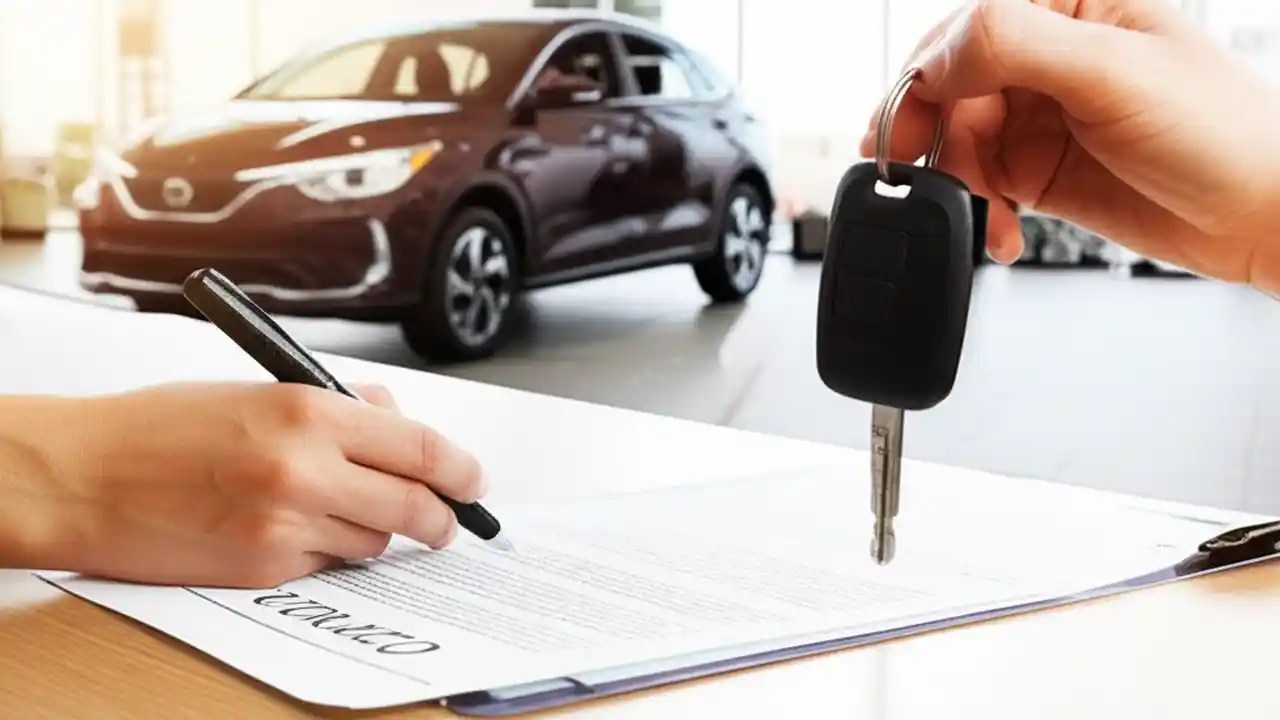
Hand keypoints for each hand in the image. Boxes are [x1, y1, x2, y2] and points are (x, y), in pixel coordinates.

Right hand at [0, 382, 484, 587]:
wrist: (82, 477)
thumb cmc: (161, 427)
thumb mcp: (258, 391)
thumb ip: (337, 406)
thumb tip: (396, 419)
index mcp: (308, 410)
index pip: (419, 445)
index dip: (460, 469)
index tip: (473, 481)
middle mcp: (305, 468)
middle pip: (414, 505)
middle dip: (441, 519)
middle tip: (447, 522)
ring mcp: (285, 524)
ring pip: (373, 542)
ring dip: (373, 532)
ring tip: (338, 512)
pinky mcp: (263, 569)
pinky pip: (325, 566)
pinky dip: (324, 552)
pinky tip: (292, 530)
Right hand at [861, 0, 1279, 292]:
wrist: (1262, 217)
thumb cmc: (1222, 132)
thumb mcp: (1112, 70)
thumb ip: (1012, 46)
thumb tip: (932, 61)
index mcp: (1067, 4)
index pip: (965, 26)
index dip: (923, 76)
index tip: (902, 125)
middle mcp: (1048, 56)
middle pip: (948, 87)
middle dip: (928, 136)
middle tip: (913, 174)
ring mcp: (1041, 115)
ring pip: (956, 140)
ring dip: (955, 184)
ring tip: (981, 211)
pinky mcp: (1040, 169)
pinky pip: (979, 185)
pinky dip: (978, 212)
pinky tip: (1000, 229)